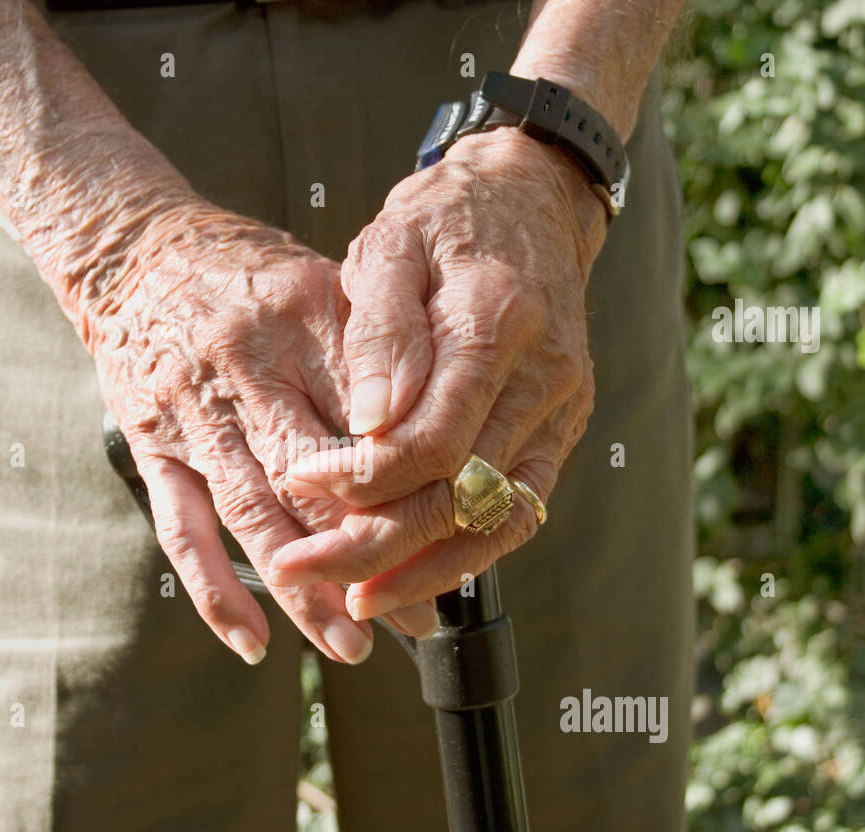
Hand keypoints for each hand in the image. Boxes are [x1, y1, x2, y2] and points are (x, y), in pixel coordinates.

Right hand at [85, 198, 437, 664]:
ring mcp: (196, 413)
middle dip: (374, 552)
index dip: (415, 487)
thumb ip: (375, 351)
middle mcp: (250, 366)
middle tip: (420, 614)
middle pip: (319, 478)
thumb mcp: (320, 281)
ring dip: (305, 591)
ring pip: (258, 517)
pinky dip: (216, 591)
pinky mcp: (153, 446)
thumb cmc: (243, 271)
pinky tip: (253, 640)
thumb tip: (440, 433)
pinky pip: (183, 530)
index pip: (371, 418)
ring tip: (352, 645)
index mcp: (304, 316)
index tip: (454, 537)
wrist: (130, 248)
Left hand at [268, 129, 607, 620]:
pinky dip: (468, 552)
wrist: (534, 199)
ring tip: (357, 600)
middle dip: (378, 544)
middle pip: (461, 493)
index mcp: (498, 321)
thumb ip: (382, 336)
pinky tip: (414, 576)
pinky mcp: (564, 430)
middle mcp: (544, 376)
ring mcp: (563, 410)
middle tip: (305, 571)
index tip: (301, 486)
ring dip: (424, 569)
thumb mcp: (391, 248)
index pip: (432, 438)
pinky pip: (520, 512)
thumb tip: (370, 425)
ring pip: (496, 519)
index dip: (364, 478)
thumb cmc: (445, 221)